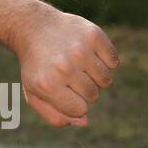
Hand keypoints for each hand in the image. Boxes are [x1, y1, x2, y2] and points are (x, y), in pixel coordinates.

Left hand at [9, 4, 119, 127]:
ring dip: (95, 75)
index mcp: (48, 85)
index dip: (74, 101)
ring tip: (77, 63)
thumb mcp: (35, 93)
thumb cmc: (37, 66)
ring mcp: (80, 50)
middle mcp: (64, 68)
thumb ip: (54, 116)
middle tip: (67, 72)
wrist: (34, 27)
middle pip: (94, 95)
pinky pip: (114, 62)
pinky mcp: (93, 35)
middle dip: (83, 88)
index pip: (80, 110)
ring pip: (107, 80)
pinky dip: (105, 60)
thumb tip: (84, 121)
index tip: (62, 88)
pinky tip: (88, 52)